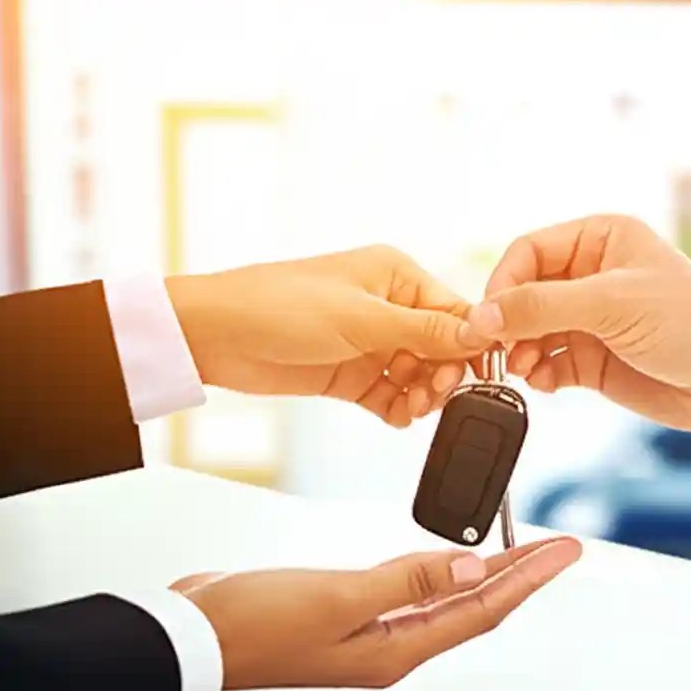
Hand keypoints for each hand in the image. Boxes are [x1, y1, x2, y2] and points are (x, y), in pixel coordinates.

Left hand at [166, 245, 492, 425]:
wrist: (213, 336)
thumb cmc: (277, 305)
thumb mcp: (361, 318)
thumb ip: (423, 332)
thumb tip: (478, 334)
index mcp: (395, 276)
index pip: (454, 312)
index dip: (470, 345)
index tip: (478, 375)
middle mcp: (388, 307)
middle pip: (441, 349)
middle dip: (444, 374)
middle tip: (435, 393)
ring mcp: (369, 342)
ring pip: (418, 375)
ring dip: (423, 395)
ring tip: (413, 407)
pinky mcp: (350, 374)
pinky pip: (390, 395)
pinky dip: (399, 408)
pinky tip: (398, 415)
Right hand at [169, 537, 580, 689]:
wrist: (188, 637)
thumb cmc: (253, 625)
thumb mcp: (339, 597)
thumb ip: (409, 579)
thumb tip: (478, 570)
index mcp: (395, 651)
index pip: (484, 610)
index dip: (530, 578)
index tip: (568, 551)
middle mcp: (390, 646)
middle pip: (475, 606)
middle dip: (522, 575)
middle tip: (561, 545)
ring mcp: (368, 631)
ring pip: (446, 597)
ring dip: (486, 572)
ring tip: (522, 549)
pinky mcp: (346, 610)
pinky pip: (410, 587)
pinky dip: (439, 569)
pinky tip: (449, 558)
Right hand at [465, 215, 690, 446]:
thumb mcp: (614, 304)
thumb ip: (544, 306)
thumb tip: (484, 315)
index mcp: (602, 239)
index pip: (530, 251)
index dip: (504, 283)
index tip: (489, 317)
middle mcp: (593, 275)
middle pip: (525, 293)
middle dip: (509, 323)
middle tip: (498, 351)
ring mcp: (593, 320)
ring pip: (533, 331)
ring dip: (521, 352)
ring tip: (524, 369)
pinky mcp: (596, 359)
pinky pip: (550, 363)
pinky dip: (540, 374)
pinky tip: (544, 383)